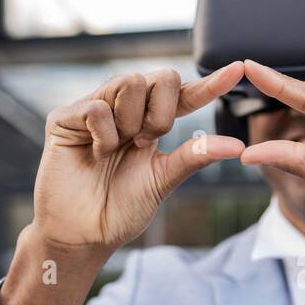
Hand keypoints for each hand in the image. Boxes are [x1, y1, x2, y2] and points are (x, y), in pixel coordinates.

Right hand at [33, 63, 245, 251]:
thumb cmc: (121, 209)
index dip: (210, 83)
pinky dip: (103, 135)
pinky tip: (95, 155)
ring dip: (131, 122)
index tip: (238, 70)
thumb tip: (238, 145)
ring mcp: (95, 108)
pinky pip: (97, 107)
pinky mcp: (65, 117)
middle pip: (161, 77)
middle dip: (162, 112)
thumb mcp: (164, 180)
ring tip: (117, 150)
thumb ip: (195, 157)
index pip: (185, 96)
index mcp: (151, 122)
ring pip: (129, 81)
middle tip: (145, 143)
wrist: (83, 234)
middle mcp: (124, 108)